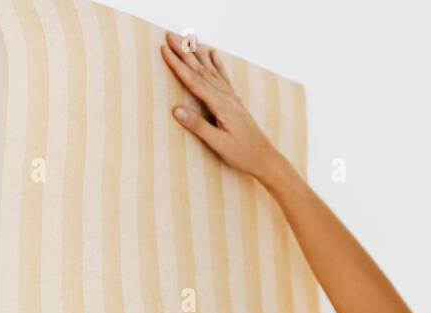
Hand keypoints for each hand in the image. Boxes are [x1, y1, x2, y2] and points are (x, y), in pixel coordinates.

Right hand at [159, 30, 280, 179]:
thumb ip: (198, 126)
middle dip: (184, 52)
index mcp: (220, 105)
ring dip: (197, 54)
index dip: (177, 64)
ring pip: (210, 70)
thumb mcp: (218, 144)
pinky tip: (213, 54)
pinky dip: (216, 64)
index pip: (193, 80)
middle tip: (169, 36)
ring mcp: (232, 98)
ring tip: (187, 39)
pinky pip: (223, 77)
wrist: (265, 158)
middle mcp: (226, 96)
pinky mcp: (234, 102)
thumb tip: (176, 110)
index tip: (164, 49)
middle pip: (200, 70)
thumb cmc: (243, 154)